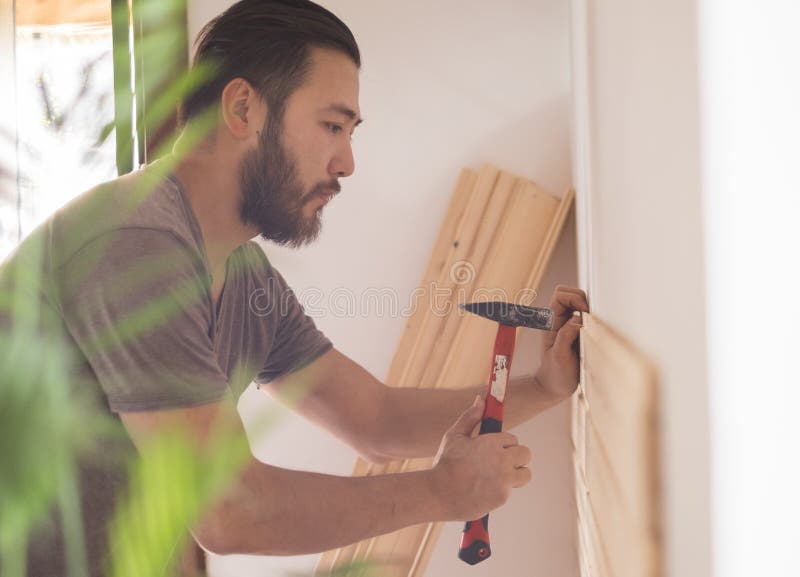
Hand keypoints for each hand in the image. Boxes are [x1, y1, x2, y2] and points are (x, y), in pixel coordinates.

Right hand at [432, 396, 531, 520]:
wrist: (438, 494)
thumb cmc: (445, 465)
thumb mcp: (454, 436)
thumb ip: (470, 417)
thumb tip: (481, 399)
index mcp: (491, 442)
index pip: (512, 439)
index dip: (503, 444)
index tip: (495, 449)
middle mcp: (501, 459)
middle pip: (525, 454)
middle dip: (516, 457)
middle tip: (501, 462)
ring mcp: (504, 479)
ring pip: (525, 473)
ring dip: (516, 474)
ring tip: (499, 477)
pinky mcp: (503, 496)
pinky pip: (512, 490)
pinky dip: (502, 490)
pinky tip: (487, 489)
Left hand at [534, 285, 589, 399]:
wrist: (554, 386)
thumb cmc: (555, 374)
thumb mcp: (559, 356)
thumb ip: (566, 336)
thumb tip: (578, 319)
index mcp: (550, 321)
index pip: (560, 295)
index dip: (575, 298)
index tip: (584, 314)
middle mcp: (558, 319)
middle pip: (571, 293)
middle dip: (583, 301)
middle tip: (590, 320)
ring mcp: (567, 324)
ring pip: (580, 303)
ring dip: (589, 310)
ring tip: (591, 328)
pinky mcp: (576, 330)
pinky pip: (585, 316)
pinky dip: (592, 319)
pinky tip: (593, 333)